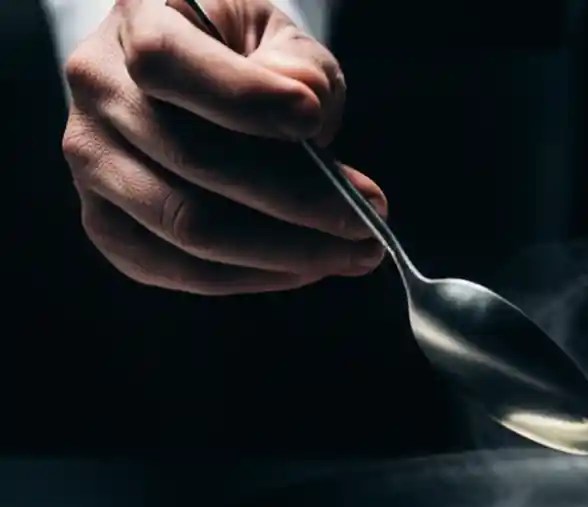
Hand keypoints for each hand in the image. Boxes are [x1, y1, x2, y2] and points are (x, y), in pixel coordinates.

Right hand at [61, 0, 386, 294]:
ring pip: (189, 228)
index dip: (242, 98)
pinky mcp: (107, 224)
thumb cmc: (244, 56)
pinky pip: (179, 269)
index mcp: (134, 24)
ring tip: (356, 250)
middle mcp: (98, 93)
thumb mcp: (277, 37)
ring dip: (287, 250)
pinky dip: (254, 276)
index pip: (166, 64)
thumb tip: (305, 109)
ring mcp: (93, 164)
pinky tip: (308, 266)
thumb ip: (297, 66)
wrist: (195, 80)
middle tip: (369, 216)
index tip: (312, 120)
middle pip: (193, 163)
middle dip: (298, 200)